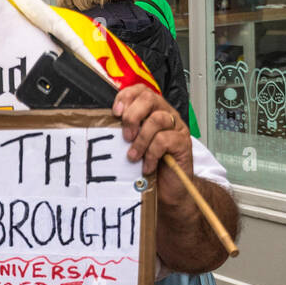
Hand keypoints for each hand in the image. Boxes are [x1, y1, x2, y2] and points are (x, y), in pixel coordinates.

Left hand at [113, 83, 238, 271]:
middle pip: (149, 98)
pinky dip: (152, 154)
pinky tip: (147, 166)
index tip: (115, 112)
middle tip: (125, 137)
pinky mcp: (183, 143)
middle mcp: (166, 115)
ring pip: (157, 119)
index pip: (140, 91)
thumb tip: (102, 126)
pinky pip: (165, 140)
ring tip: (133, 157)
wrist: (169, 193)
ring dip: (141, 139)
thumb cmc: (148, 169)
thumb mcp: (132, 148)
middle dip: (133, 116)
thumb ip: (124, 133)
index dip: (127, 97)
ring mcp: (176, 128)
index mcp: (152, 111)